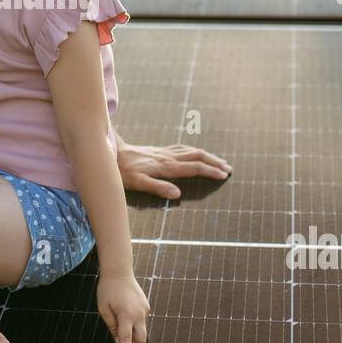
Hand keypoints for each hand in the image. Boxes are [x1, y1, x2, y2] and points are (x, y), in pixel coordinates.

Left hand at [96, 272, 150, 342]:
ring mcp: (144, 310)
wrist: (119, 271)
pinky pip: (142, 320)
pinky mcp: (146, 306)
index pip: (127, 339)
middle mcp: (138, 314)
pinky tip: (125, 309)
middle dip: (133, 342)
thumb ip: (111, 327)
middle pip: (141, 339)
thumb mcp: (103, 309)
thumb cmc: (107, 290)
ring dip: (133, 331)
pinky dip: (135, 322)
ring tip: (120, 316)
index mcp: (126, 315)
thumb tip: (117, 341)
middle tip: (120, 334)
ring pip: (142, 330)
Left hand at [114, 135, 231, 199]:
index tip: (223, 175)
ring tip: (219, 161)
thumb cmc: (124, 172)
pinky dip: (195, 151)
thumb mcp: (138, 183)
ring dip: (207, 155)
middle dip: (214, 162)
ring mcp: (165, 152)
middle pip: (198, 156)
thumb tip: (177, 193)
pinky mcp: (160, 150)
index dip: (210, 171)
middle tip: (228, 168)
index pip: (194, 167)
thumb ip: (158, 188)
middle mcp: (169, 157)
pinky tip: (197, 153)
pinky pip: (183, 148)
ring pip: (192, 151)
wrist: (113, 154)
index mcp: (167, 167)